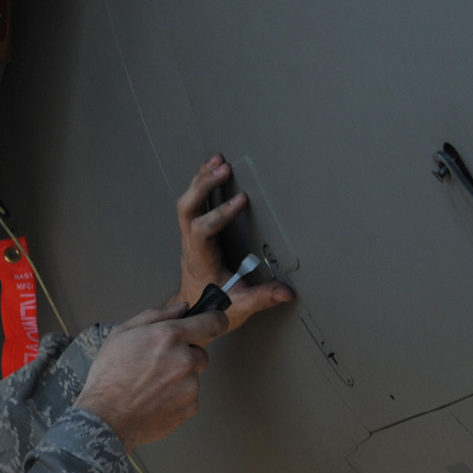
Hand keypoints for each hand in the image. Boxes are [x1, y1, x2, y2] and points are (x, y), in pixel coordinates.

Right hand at [76, 305, 230, 449]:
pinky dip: (176, 397)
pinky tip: (154, 399)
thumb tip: (182, 308)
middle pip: (200, 352)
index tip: (213, 321)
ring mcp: (191, 385)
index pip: (212, 321)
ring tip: (150, 385)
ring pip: (193, 376)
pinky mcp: (191, 407)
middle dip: (184, 355)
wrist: (105, 418)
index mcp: (169, 336)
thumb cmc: (108, 376)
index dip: (214, 319)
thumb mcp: (121, 334)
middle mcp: (185, 359)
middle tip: (157, 365)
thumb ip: (155, 316)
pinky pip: (189, 396)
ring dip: (179, 378)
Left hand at [174, 155, 294, 330]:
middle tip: (224, 169)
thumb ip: (261, 298)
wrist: (192, 311)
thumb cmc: (214, 307)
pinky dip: (199, 185)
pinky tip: (208, 169)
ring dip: (200, 180)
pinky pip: (192, 204)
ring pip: (187, 204)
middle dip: (204, 186)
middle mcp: (191, 245)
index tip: (240, 200)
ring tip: (217, 160)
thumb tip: (286, 292)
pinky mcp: (193, 234)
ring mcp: (189, 238)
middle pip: (187, 209)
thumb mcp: (239, 306)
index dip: (219, 213)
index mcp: (201, 259)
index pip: (203, 230)